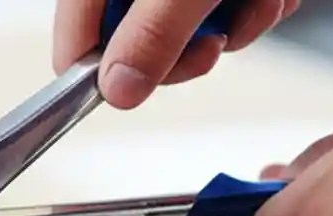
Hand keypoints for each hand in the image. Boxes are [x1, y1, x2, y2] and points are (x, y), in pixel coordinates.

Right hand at [53, 0, 300, 108]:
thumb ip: (152, 33)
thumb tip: (118, 90)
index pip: (76, 45)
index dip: (106, 74)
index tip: (141, 85)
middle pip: (137, 44)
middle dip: (190, 48)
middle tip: (213, 41)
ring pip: (193, 29)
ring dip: (237, 24)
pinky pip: (228, 8)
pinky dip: (256, 4)